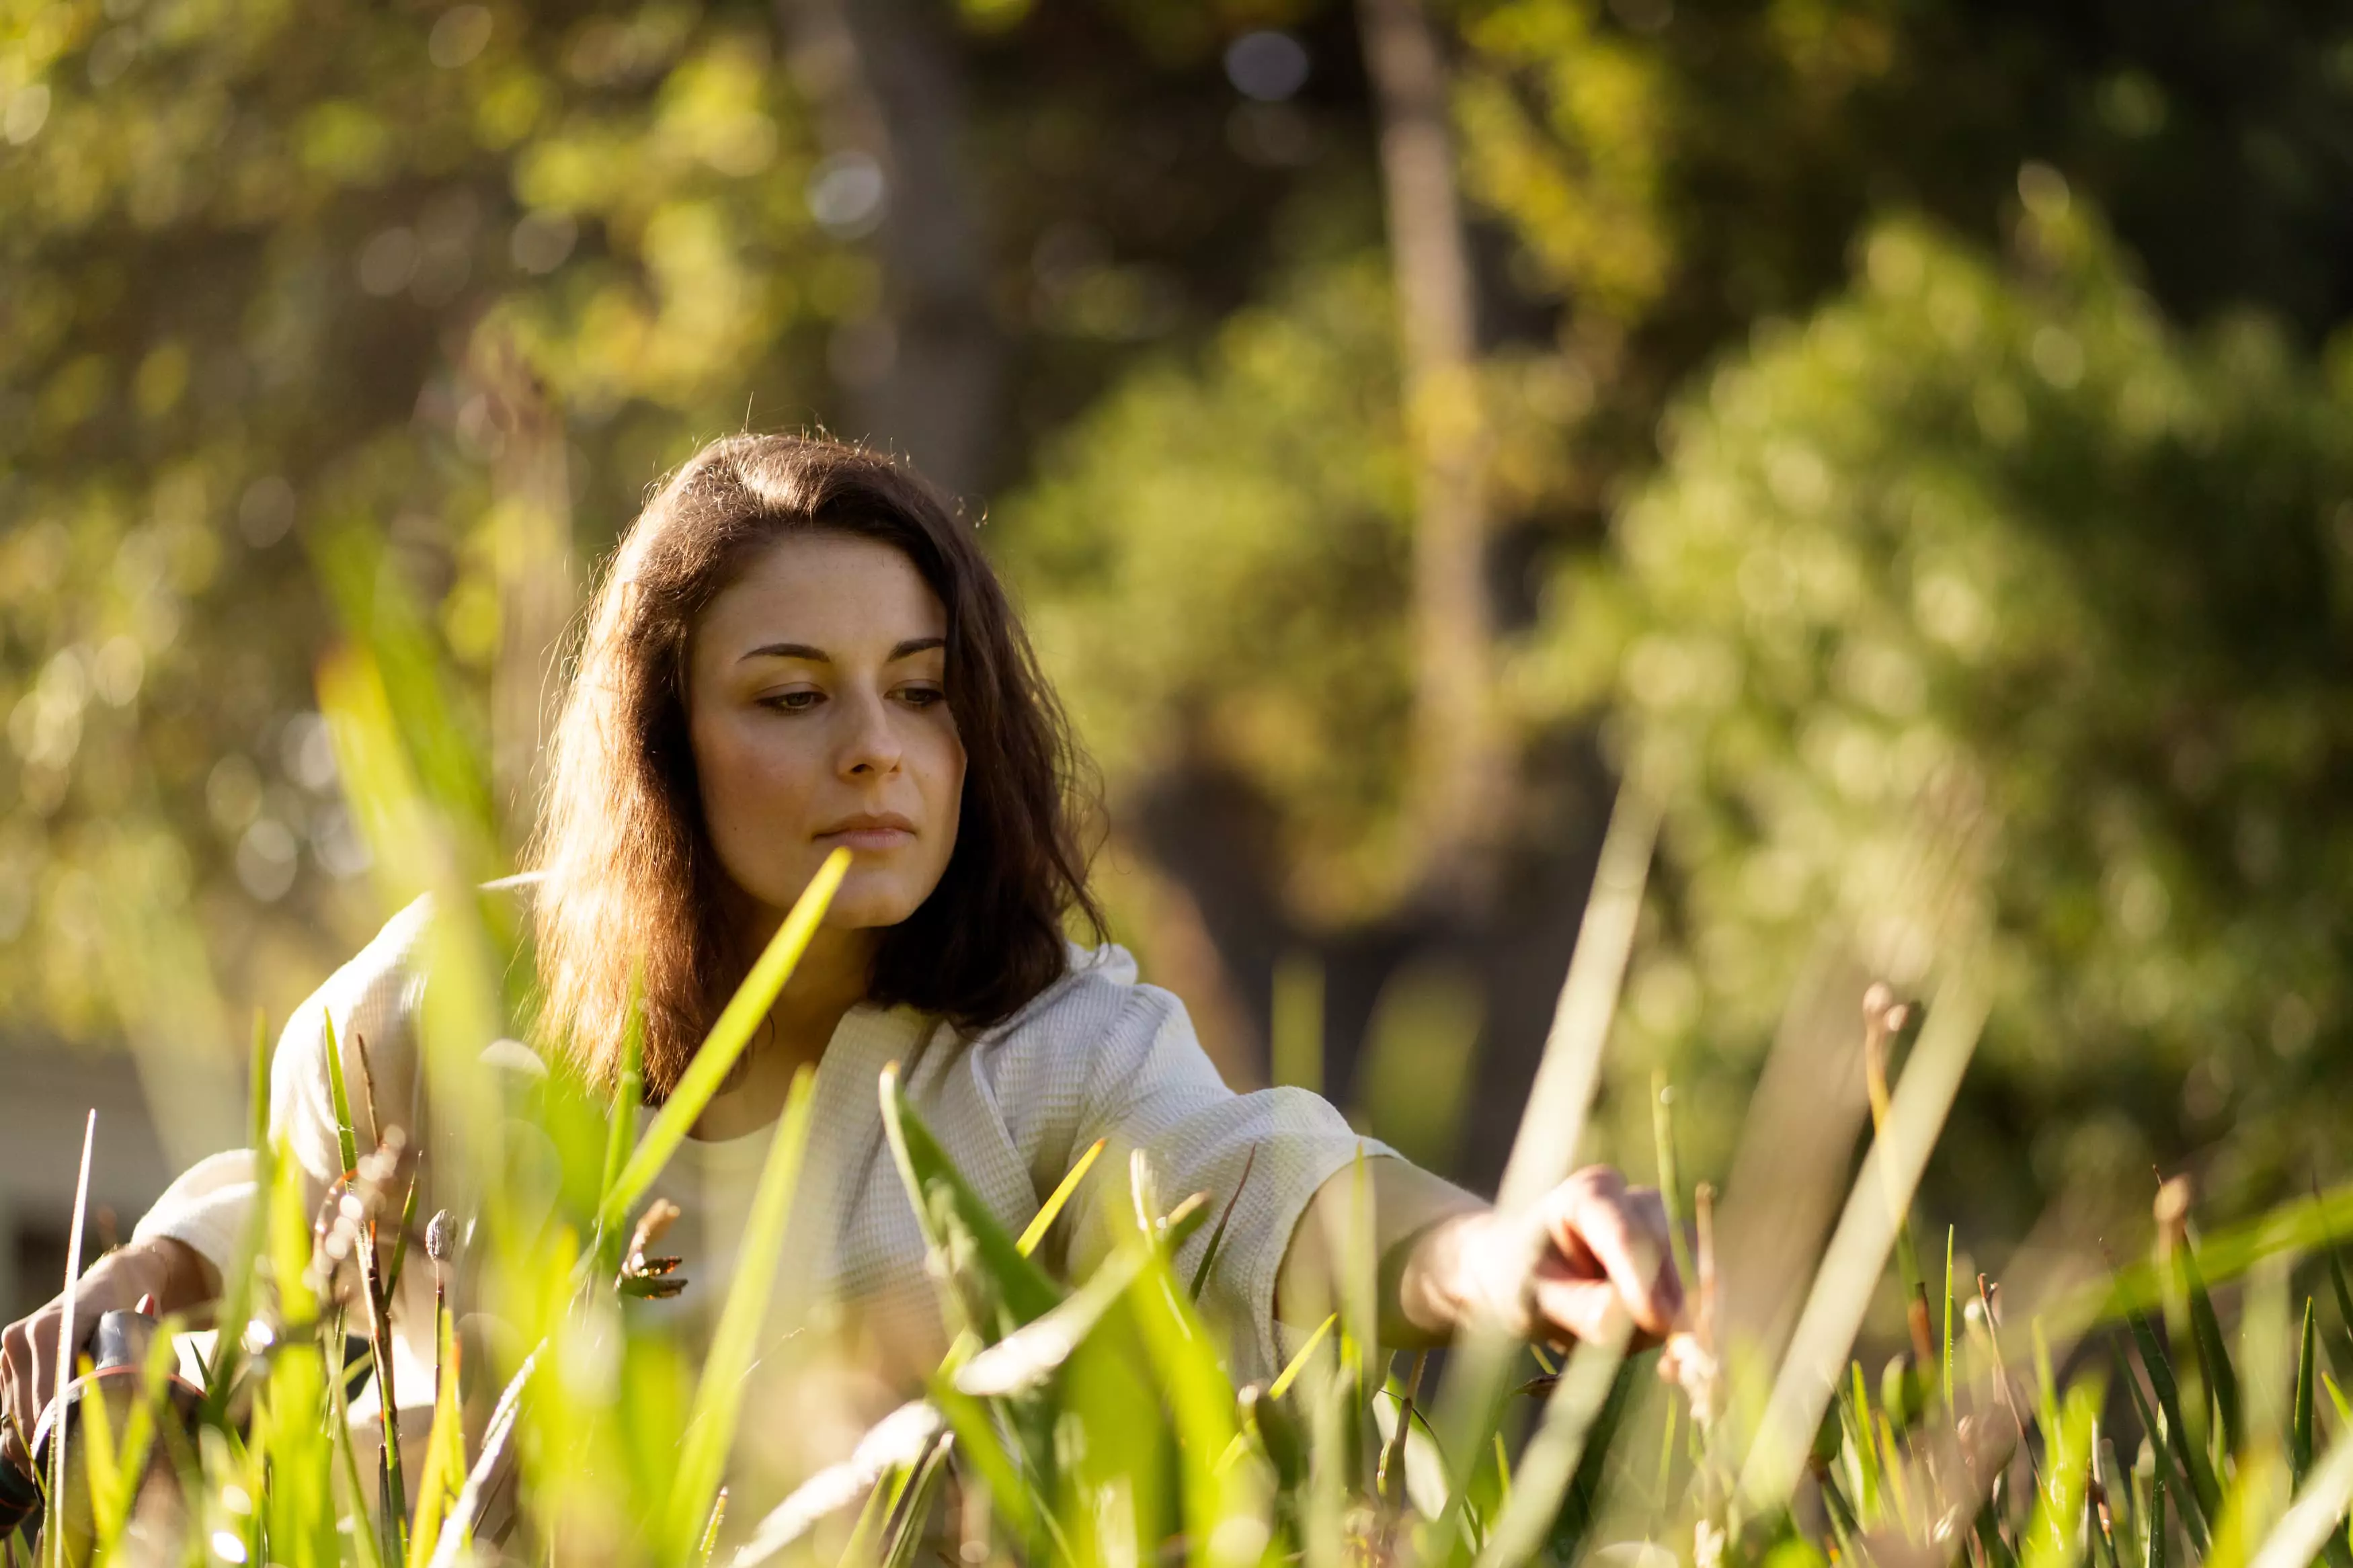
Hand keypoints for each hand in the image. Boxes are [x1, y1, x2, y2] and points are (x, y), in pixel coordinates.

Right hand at [0, 1238, 214, 1477]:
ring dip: (30, 1442)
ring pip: (15, 1409)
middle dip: (47, 1441)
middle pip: (29, 1406)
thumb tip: (151, 1398)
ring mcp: (12, 1346)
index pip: (51, 1393)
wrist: (118, 1275)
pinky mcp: (7, 1357)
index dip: (62, 1431)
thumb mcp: (144, 1329)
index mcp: (54, 1328)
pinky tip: (38, 1452)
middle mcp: (25, 1335)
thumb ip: (141, 1360)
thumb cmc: (137, 1306)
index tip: (75, 1460)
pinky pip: (10, 1402)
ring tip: (51, 1470)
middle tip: (63, 1476)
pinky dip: (23, 1427)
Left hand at [1414, 1166, 1683, 1350]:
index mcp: (1589, 1194)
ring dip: (1685, 1323)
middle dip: (1672, 1308)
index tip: (1657, 1325)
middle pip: (1672, 1254)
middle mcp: (1637, 1202)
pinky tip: (1671, 1364)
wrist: (1524, 1275)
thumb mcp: (1531, 1300)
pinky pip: (1705, 1294)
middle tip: (1669, 1365)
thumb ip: (1575, 1306)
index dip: (1645, 1282)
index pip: (1627, 1237)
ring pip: (1697, 1275)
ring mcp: (1666, 1228)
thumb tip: (1620, 1318)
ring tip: (1665, 1368)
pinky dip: (1692, 1330)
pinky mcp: (1683, 1260)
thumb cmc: (1520, 1280)